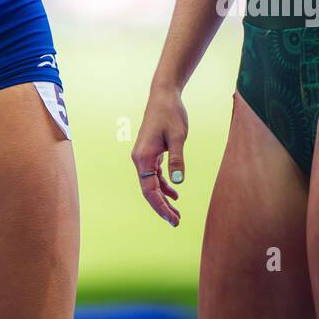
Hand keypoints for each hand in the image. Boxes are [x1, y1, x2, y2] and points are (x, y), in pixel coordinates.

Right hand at [131, 87, 187, 225]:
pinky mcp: (149, 152)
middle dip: (161, 207)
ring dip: (163, 198)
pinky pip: (154, 175)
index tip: (172, 219)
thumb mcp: (178, 137)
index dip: (160, 207)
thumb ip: (177, 160)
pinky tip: (174, 193)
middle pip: (148, 190)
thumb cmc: (171, 114)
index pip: (149, 190)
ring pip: (150, 184)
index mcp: (143, 157)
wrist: (163, 96)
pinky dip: (163, 185)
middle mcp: (139, 159)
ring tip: (176, 213)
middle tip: (176, 222)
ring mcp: (143, 156)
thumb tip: (178, 183)